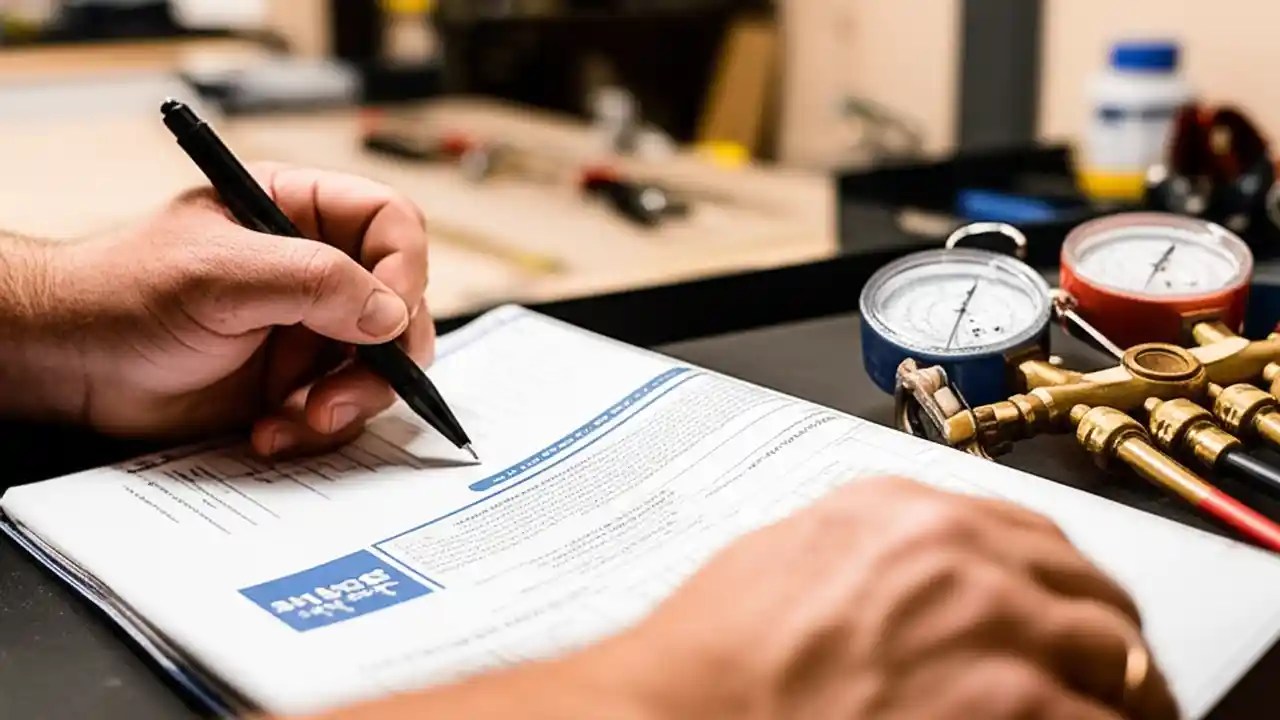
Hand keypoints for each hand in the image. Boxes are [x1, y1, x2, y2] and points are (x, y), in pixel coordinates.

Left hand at [0, 163, 431, 455]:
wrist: (72, 366)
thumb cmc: (120, 294)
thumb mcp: (220, 275)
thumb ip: (313, 282)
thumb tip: (391, 312)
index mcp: (300, 213)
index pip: (390, 225)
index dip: (404, 269)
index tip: (387, 316)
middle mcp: (316, 270)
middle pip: (400, 304)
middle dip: (384, 356)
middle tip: (346, 390)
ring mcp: (310, 330)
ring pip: (381, 365)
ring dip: (351, 400)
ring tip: (301, 416)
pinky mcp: (298, 383)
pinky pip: (344, 409)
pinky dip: (318, 428)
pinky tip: (271, 429)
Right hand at [586, 476, 1178, 719]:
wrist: (679, 711)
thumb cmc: (710, 658)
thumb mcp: (788, 560)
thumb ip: (870, 554)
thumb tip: (910, 581)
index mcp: (901, 511)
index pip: (1030, 529)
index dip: (1061, 578)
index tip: (1071, 604)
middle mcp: (958, 555)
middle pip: (1085, 584)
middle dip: (1106, 630)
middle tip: (1113, 669)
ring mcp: (993, 628)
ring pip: (1113, 653)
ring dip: (1123, 687)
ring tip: (1123, 712)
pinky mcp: (1013, 705)